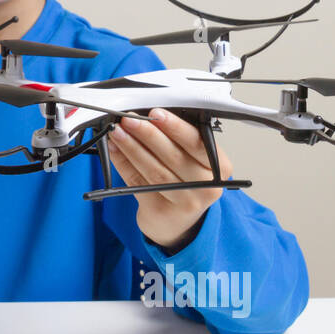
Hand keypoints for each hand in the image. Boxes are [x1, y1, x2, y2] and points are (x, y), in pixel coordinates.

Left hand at [106, 108, 232, 250]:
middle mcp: (205, 187)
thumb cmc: (186, 181)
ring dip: (132, 147)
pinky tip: (114, 149)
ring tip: (118, 131)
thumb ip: (179, 140)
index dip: (175, 127)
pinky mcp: (159, 211)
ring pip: (153, 170)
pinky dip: (123, 163)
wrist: (177, 220)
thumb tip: (150, 115)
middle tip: (130, 119)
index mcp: (219, 168)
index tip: (156, 113)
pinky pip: (137, 182)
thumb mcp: (194, 160)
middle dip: (148, 134)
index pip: (197, 144)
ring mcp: (183, 202)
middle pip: (173, 157)